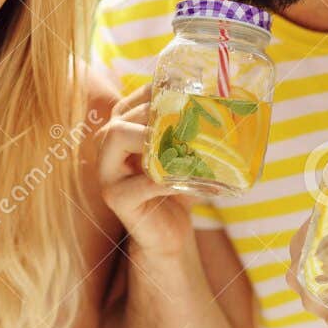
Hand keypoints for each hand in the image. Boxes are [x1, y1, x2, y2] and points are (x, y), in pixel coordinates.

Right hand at [96, 85, 194, 256]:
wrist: (168, 233)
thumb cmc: (176, 188)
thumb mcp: (181, 155)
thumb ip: (188, 131)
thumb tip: (221, 106)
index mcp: (120, 129)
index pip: (132, 101)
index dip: (157, 94)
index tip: (188, 98)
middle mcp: (106, 146)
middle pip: (123, 114)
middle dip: (156, 116)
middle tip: (190, 126)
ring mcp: (107, 172)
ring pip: (118, 136)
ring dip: (155, 139)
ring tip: (185, 150)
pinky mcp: (116, 197)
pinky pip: (144, 180)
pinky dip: (171, 179)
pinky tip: (190, 182)